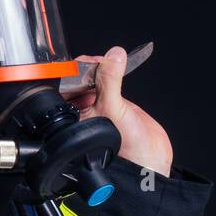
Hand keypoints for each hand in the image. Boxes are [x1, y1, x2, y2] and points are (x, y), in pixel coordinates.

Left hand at [68, 46, 172, 177]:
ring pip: (94, 77)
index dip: (74, 70)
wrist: (150, 159)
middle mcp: (82, 109)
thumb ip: (110, 81)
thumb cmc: (127, 148)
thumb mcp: (114, 109)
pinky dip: (115, 69)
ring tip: (113, 65)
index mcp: (73, 114)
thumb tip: (113, 56)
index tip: (89, 62)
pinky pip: (110, 79)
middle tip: (102, 62)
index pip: (65, 84)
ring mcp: (98, 104)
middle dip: (90, 66)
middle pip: (79, 77)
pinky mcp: (114, 100)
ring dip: (103, 67)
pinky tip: (120, 66)